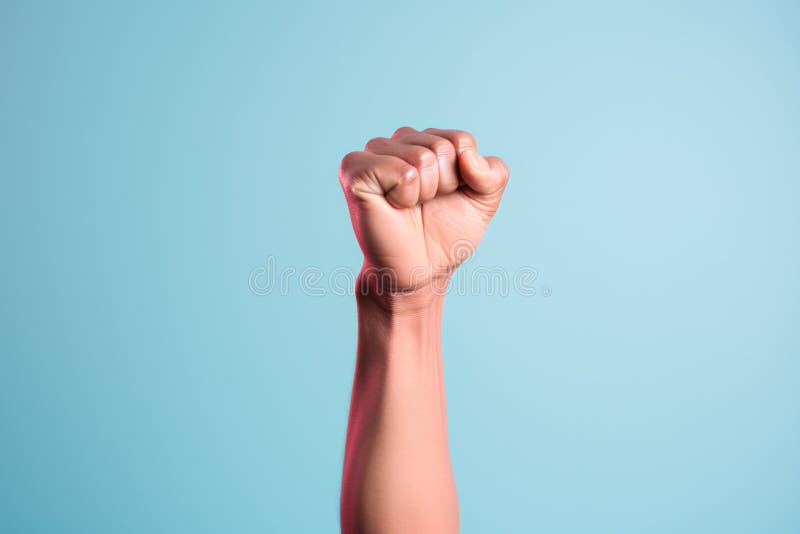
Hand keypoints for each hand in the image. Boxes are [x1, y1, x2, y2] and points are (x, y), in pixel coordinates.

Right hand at [339, 126, 508, 291]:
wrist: (420, 272)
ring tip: (408, 207)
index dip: (462, 176)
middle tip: (424, 206)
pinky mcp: (355, 173)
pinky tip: (392, 206)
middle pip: (441, 147)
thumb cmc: (444, 236)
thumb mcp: (484, 202)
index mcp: (423, 141)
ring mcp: (371, 155)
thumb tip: (467, 155)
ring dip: (424, 192)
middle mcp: (395, 142)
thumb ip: (494, 173)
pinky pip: (400, 171)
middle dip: (443, 184)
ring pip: (422, 158)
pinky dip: (405, 195)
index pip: (460, 140)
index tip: (445, 197)